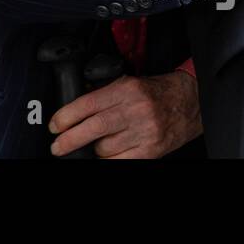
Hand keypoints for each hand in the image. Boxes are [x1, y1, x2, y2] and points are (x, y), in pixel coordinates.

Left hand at [48, 72, 200, 158]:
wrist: (188, 102)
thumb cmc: (156, 92)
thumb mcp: (128, 83)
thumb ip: (102, 93)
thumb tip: (75, 106)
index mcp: (126, 90)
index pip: (88, 104)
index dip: (67, 116)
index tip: (55, 125)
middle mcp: (135, 110)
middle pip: (94, 127)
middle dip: (70, 139)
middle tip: (57, 146)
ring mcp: (144, 131)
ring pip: (106, 148)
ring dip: (94, 149)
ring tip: (94, 145)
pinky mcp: (152, 149)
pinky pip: (121, 160)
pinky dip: (109, 160)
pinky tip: (105, 155)